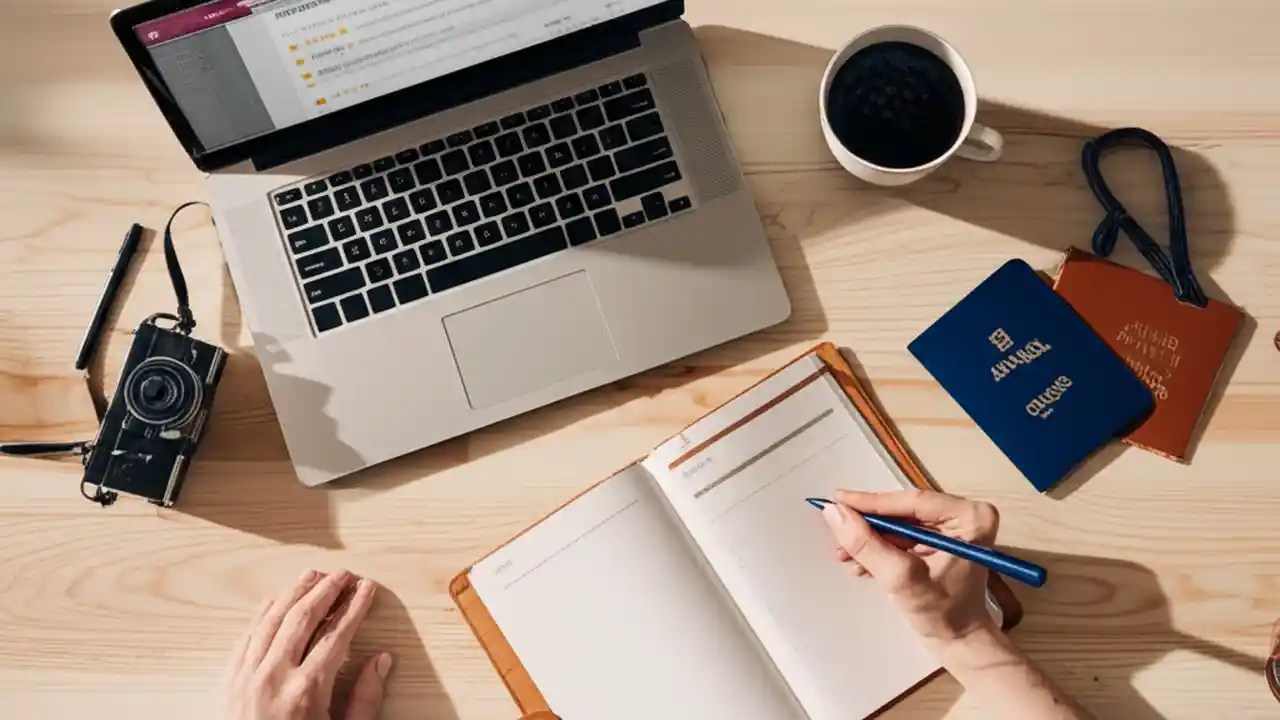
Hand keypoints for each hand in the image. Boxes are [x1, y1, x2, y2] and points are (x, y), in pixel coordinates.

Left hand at [225, 570, 391, 719]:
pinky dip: (262, 615)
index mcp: (306, 690)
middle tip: (344, 574)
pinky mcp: (227, 683)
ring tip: (313, 576)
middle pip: (303, 617)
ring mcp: (245, 678)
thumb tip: (381, 661)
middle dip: (326, 590)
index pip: (337, 634)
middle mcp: (273, 676)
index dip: (355, 607)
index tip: (367, 589)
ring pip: (271, 620)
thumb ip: (364, 700)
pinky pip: (246, 637)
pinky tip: (274, 602)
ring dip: (294, 593)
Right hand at [820, 489, 999, 645]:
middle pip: (903, 510)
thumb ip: (867, 545)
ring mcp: (953, 527)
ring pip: (899, 523)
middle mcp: (964, 515)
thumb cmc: (944, 614)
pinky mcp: (940, 539)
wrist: (960, 641)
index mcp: (970, 517)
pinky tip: (862, 561)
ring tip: (846, 553)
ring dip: (871, 538)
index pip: (911, 501)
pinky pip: (903, 534)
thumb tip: (834, 513)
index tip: (837, 500)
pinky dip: (881, 546)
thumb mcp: (901, 579)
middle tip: (837, 527)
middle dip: (869, 524)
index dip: (871, 502)